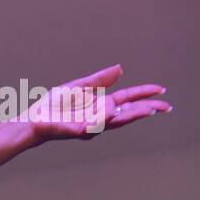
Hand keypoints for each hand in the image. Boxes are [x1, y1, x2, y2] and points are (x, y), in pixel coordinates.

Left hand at [20, 64, 171, 142]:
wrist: (33, 120)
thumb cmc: (53, 106)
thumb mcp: (79, 87)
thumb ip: (99, 80)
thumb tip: (121, 69)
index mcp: (100, 105)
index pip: (127, 99)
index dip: (144, 94)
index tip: (161, 90)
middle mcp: (99, 117)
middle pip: (128, 113)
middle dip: (147, 109)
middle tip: (166, 106)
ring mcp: (91, 125)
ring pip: (116, 121)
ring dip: (132, 115)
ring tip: (150, 109)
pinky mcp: (78, 130)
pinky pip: (94, 125)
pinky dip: (105, 120)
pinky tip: (114, 112)